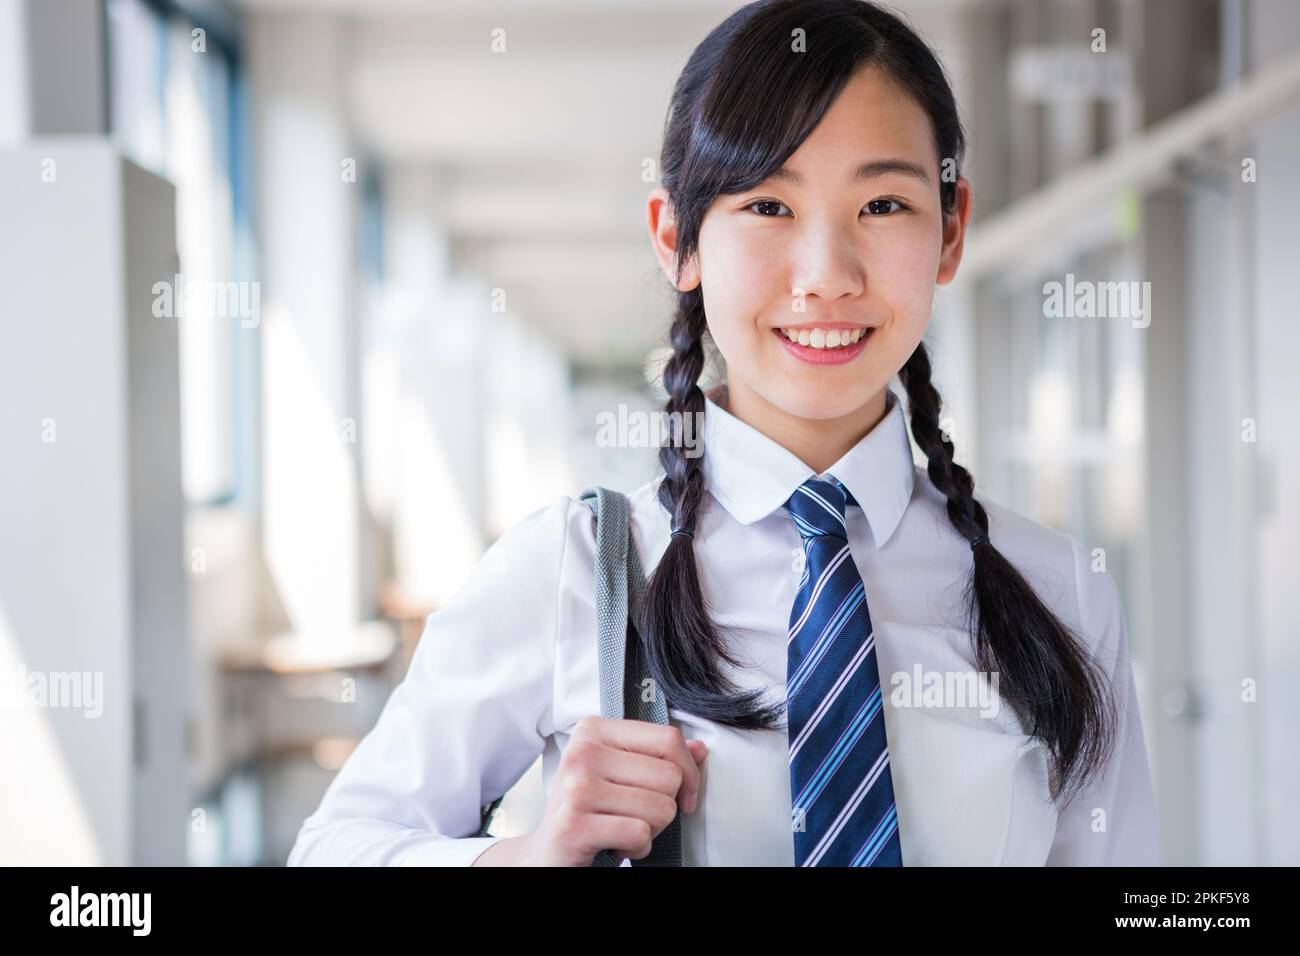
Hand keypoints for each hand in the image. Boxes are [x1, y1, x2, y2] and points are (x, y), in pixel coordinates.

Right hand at [476, 716, 707, 865]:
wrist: (546, 853)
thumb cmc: (587, 811)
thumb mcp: (620, 775)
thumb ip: (657, 757)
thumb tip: (700, 748)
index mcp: (594, 730)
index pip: (669, 738)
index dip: (689, 771)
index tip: (684, 793)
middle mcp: (583, 752)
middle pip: (669, 776)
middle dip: (664, 806)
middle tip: (634, 814)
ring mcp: (577, 787)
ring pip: (661, 807)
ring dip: (651, 829)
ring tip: (622, 828)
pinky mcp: (575, 824)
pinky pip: (640, 834)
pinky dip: (637, 848)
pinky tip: (615, 844)